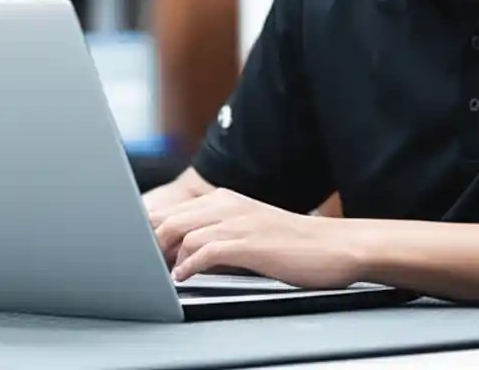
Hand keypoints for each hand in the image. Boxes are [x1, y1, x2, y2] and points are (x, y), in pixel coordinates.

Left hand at [149, 188, 362, 288]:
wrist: (335, 246)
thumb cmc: (295, 245)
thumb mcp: (251, 233)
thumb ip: (219, 237)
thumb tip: (185, 255)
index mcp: (226, 200)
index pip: (175, 210)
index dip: (153, 231)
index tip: (142, 251)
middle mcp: (228, 205)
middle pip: (171, 219)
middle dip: (153, 243)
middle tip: (145, 265)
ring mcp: (238, 222)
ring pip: (184, 233)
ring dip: (168, 257)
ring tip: (162, 274)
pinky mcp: (249, 243)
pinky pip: (205, 252)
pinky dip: (188, 266)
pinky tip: (184, 278)